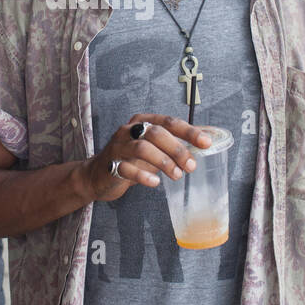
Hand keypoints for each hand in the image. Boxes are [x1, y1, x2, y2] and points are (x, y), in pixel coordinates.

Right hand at [86, 114, 211, 202]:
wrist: (97, 176)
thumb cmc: (131, 160)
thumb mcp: (154, 149)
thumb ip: (175, 144)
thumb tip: (207, 139)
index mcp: (142, 122)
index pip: (169, 122)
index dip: (189, 132)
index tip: (206, 143)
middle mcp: (129, 130)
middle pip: (157, 133)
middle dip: (177, 149)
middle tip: (191, 166)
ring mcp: (118, 147)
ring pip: (143, 148)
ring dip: (164, 162)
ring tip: (176, 176)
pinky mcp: (110, 165)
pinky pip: (127, 169)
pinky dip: (143, 176)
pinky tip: (155, 182)